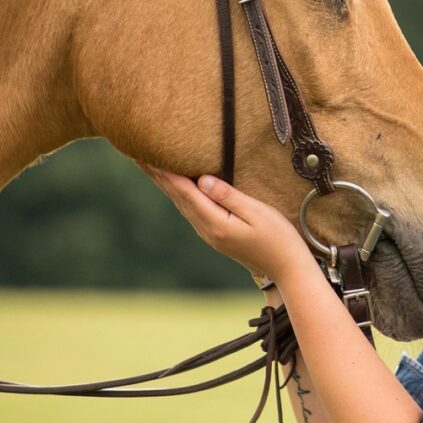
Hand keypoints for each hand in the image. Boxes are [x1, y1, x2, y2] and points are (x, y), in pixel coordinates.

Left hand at [138, 164, 315, 282]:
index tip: (146, 154)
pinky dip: (178, 193)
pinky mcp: (216, 234)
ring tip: (149, 166)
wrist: (286, 269)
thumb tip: (201, 180)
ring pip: (181, 203)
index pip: (184, 191)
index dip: (165, 172)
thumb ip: (228, 196)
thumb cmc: (278, 238)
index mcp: (215, 223)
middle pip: (176, 197)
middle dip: (157, 175)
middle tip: (136, 154)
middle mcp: (207, 229)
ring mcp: (210, 234)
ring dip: (164, 184)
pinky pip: (190, 209)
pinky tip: (175, 186)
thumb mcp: (257, 213)